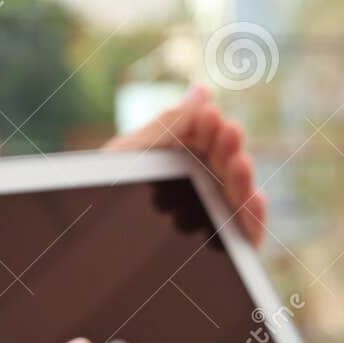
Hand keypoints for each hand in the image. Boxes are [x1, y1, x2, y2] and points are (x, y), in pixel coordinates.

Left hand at [107, 85, 266, 244]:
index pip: (208, 139)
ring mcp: (213, 219)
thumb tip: (204, 90)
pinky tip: (254, 199)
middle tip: (229, 132)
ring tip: (239, 163)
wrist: (88, 252)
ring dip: (243, 177)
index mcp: (181, 160)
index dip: (211, 126)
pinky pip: (247, 235)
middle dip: (228, 148)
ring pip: (239, 196)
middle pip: (226, 166)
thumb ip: (168, 125)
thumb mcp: (130, 155)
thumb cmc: (104, 196)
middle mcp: (200, 189)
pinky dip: (255, 217)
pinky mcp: (224, 250)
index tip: (209, 116)